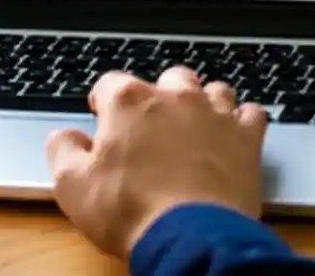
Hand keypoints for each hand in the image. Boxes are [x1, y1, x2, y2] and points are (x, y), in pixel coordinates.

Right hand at [47, 67, 267, 256]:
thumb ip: (63, 151)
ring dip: (203, 103)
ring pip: (213, 89)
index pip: (110, 82)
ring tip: (194, 125)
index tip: (102, 112)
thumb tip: (63, 137)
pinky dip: (242, 121)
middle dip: (159, 95)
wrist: (191, 236)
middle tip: (151, 122)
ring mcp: (214, 114)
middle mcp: (174, 97)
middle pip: (168, 78)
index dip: (103, 99)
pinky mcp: (245, 137)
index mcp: (129, 102)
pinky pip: (251, 113)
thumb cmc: (133, 211)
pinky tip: (233, 136)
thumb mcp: (73, 186)